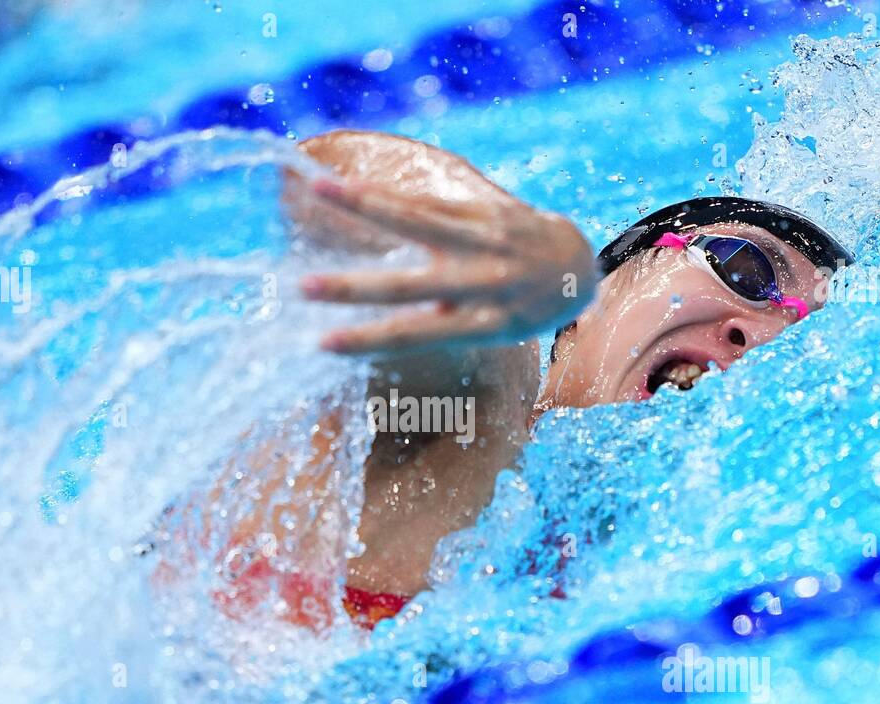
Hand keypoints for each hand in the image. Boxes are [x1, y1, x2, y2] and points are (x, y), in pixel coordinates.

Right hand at [298, 177, 596, 353]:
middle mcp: (487, 284)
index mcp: (487, 324)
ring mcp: (488, 241)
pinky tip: (352, 184)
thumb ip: (443, 326)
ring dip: (363, 205)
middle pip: (409, 286)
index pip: (417, 335)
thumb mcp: (492, 332)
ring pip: (418, 221)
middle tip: (303, 287)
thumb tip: (377, 332)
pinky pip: (431, 200)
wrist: (576, 266)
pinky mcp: (487, 208)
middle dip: (353, 287)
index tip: (323, 344)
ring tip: (319, 188)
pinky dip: (389, 193)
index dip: (369, 340)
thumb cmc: (520, 310)